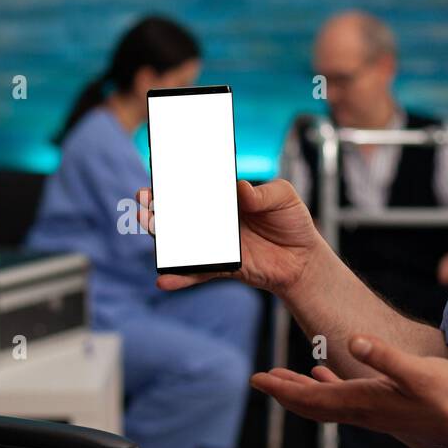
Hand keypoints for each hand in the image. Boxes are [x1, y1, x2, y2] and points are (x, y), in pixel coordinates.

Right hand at [136, 179, 326, 294]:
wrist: (304, 260)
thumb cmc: (292, 222)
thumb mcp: (284, 197)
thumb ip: (263, 193)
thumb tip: (240, 188)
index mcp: (227, 199)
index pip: (197, 186)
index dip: (177, 179)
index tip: (158, 168)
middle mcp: (216, 221)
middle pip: (180, 212)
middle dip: (158, 204)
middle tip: (143, 196)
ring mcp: (216, 245)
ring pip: (182, 240)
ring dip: (161, 235)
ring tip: (145, 223)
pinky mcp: (222, 267)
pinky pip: (197, 273)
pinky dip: (180, 277)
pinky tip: (163, 279)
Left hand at [249, 334, 447, 447]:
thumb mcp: (417, 371)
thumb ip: (384, 357)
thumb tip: (353, 340)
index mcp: (363, 402)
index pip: (311, 398)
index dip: (282, 388)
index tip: (257, 380)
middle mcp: (362, 412)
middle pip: (311, 404)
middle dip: (284, 391)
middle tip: (259, 379)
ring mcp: (373, 412)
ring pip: (326, 403)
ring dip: (302, 390)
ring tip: (282, 378)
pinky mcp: (385, 408)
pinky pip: (345, 398)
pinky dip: (328, 386)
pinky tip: (323, 373)